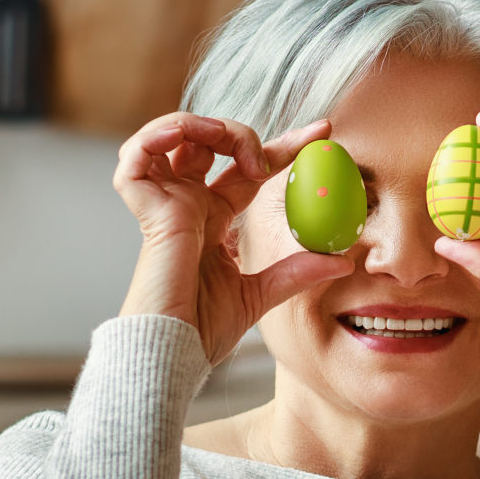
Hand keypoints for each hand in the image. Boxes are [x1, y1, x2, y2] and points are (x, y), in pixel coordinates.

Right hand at [114, 111, 354, 365]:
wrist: (173, 352)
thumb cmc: (202, 333)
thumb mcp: (261, 295)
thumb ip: (296, 272)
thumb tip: (343, 260)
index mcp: (211, 221)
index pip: (247, 170)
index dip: (283, 147)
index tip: (322, 131)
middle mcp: (186, 205)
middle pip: (209, 143)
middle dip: (242, 133)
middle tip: (269, 157)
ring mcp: (164, 204)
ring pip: (172, 137)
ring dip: (204, 125)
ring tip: (235, 145)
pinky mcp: (146, 210)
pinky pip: (135, 157)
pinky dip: (156, 135)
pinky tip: (185, 136)